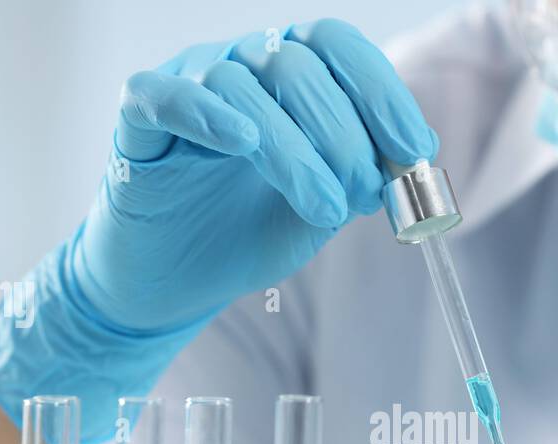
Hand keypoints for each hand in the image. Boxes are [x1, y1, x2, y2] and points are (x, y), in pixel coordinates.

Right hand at [84, 21, 436, 329]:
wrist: (178, 280)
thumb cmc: (249, 231)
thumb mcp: (324, 206)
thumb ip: (363, 176)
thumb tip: (420, 154)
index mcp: (290, 73)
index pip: (339, 48)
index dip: (382, 93)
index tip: (415, 150)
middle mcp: (240, 64)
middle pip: (297, 65)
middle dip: (344, 135)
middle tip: (366, 195)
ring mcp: (186, 83)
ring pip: (240, 87)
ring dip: (295, 151)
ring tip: (326, 210)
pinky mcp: (137, 120)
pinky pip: (163, 96)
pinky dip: (204, 113)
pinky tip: (243, 142)